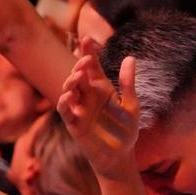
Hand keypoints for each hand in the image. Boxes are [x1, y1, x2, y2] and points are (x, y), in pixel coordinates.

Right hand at [56, 52, 138, 178]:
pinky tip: (69, 95)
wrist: (120, 156)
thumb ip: (128, 83)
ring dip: (71, 81)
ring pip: (69, 90)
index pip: (92, 67)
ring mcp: (79, 109)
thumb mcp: (131, 105)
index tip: (87, 39)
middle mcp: (88, 97)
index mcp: (101, 89)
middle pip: (79, 76)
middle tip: (86, 60)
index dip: (89, 53)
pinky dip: (64, 102)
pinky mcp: (74, 124)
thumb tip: (130, 57)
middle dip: (79, 66)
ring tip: (78, 75)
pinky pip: (65, 110)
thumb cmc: (125, 131)